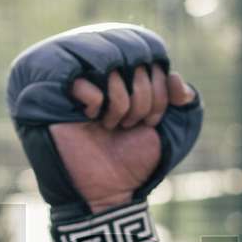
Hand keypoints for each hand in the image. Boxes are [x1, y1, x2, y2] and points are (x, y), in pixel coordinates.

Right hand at [50, 68, 194, 212]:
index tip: (153, 119)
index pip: (152, 51)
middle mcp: (104, 68)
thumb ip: (185, 99)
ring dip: (123, 103)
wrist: (112, 189)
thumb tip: (173, 76)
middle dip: (145, 97)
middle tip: (133, 124)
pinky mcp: (56, 91)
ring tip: (113, 125)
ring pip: (111, 66)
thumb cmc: (137, 158)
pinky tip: (89, 119)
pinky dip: (96, 103)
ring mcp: (80, 78)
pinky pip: (84, 80)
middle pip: (134, 56)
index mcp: (129, 72)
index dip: (161, 87)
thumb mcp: (175, 128)